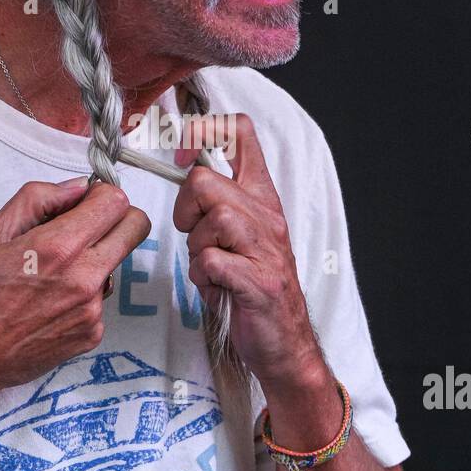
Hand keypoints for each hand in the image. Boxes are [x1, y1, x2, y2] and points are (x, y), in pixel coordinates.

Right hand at [0, 178, 150, 405]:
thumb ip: (37, 200)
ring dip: (94, 259)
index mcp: (57, 248)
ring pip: (116, 264)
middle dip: (115, 218)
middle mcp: (84, 279)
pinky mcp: (92, 334)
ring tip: (49, 275)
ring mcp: (92, 310)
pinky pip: (102, 298)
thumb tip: (76, 188)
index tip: (85, 201)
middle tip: (83, 226)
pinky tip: (48, 303)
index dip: (101, 195)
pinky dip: (82, 294)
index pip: (116, 203)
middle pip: (136, 228)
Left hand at [173, 114, 323, 393]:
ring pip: (213, 220)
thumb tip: (188, 168)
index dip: (204, 130)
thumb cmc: (251, 286)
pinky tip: (217, 286)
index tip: (185, 152)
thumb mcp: (235, 233)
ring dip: (197, 247)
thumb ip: (215, 200)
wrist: (284, 340)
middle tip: (195, 235)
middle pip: (206, 182)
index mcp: (260, 197)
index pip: (240, 134)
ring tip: (210, 266)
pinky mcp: (259, 281)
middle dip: (186, 210)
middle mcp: (266, 216)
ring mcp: (266, 249)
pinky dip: (204, 276)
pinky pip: (212, 261)